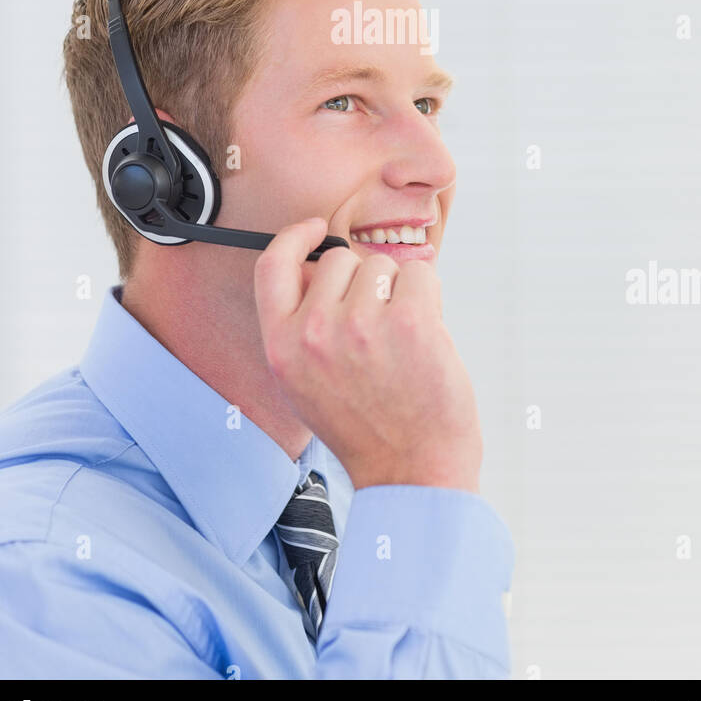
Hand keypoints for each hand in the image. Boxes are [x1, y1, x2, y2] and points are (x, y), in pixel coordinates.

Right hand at [254, 218, 482, 491]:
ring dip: (399, 292)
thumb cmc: (365, 424)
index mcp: (281, 347)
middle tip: (378, 329)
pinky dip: (428, 296)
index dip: (294, 237)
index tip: (314, 228)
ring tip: (400, 343)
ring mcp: (362, 325)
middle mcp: (314, 333)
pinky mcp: (410, 322)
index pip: (272, 265)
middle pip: (341, 259)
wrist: (411, 472)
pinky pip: (420, 274)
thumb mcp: (304, 383)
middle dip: (364, 282)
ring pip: (383, 266)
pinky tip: (425, 337)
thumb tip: (323, 266)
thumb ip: (301, 326)